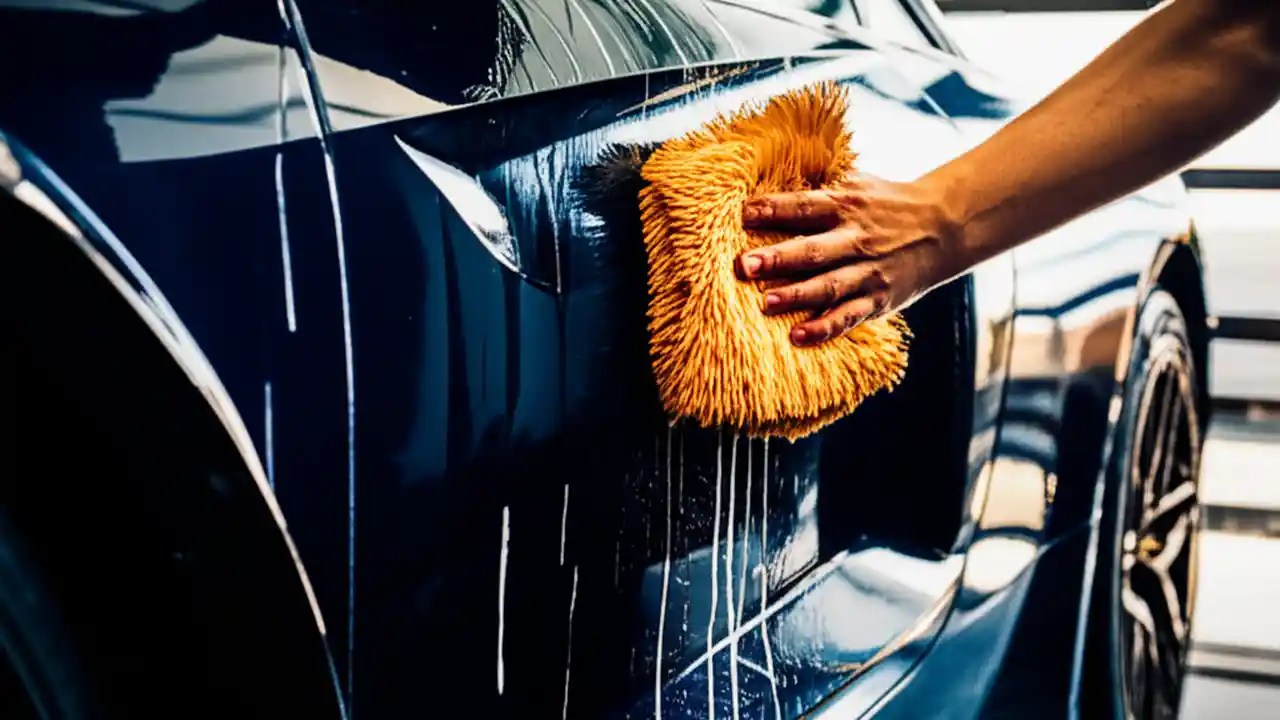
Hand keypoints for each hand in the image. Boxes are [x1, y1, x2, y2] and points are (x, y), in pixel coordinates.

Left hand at [736, 173, 964, 346]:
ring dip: (796, 296)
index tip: (744, 214)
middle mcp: (856, 239)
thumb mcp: (857, 184)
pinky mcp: (878, 299)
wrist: (944, 228)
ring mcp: (867, 272)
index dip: (774, 209)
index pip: (805, 206)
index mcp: (846, 205)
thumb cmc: (886, 204)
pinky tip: (798, 336)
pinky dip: (824, 328)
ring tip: (764, 303)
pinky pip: (848, 317)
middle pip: (813, 250)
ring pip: (828, 287)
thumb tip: (770, 180)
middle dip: (778, 258)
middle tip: (744, 265)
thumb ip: (819, 188)